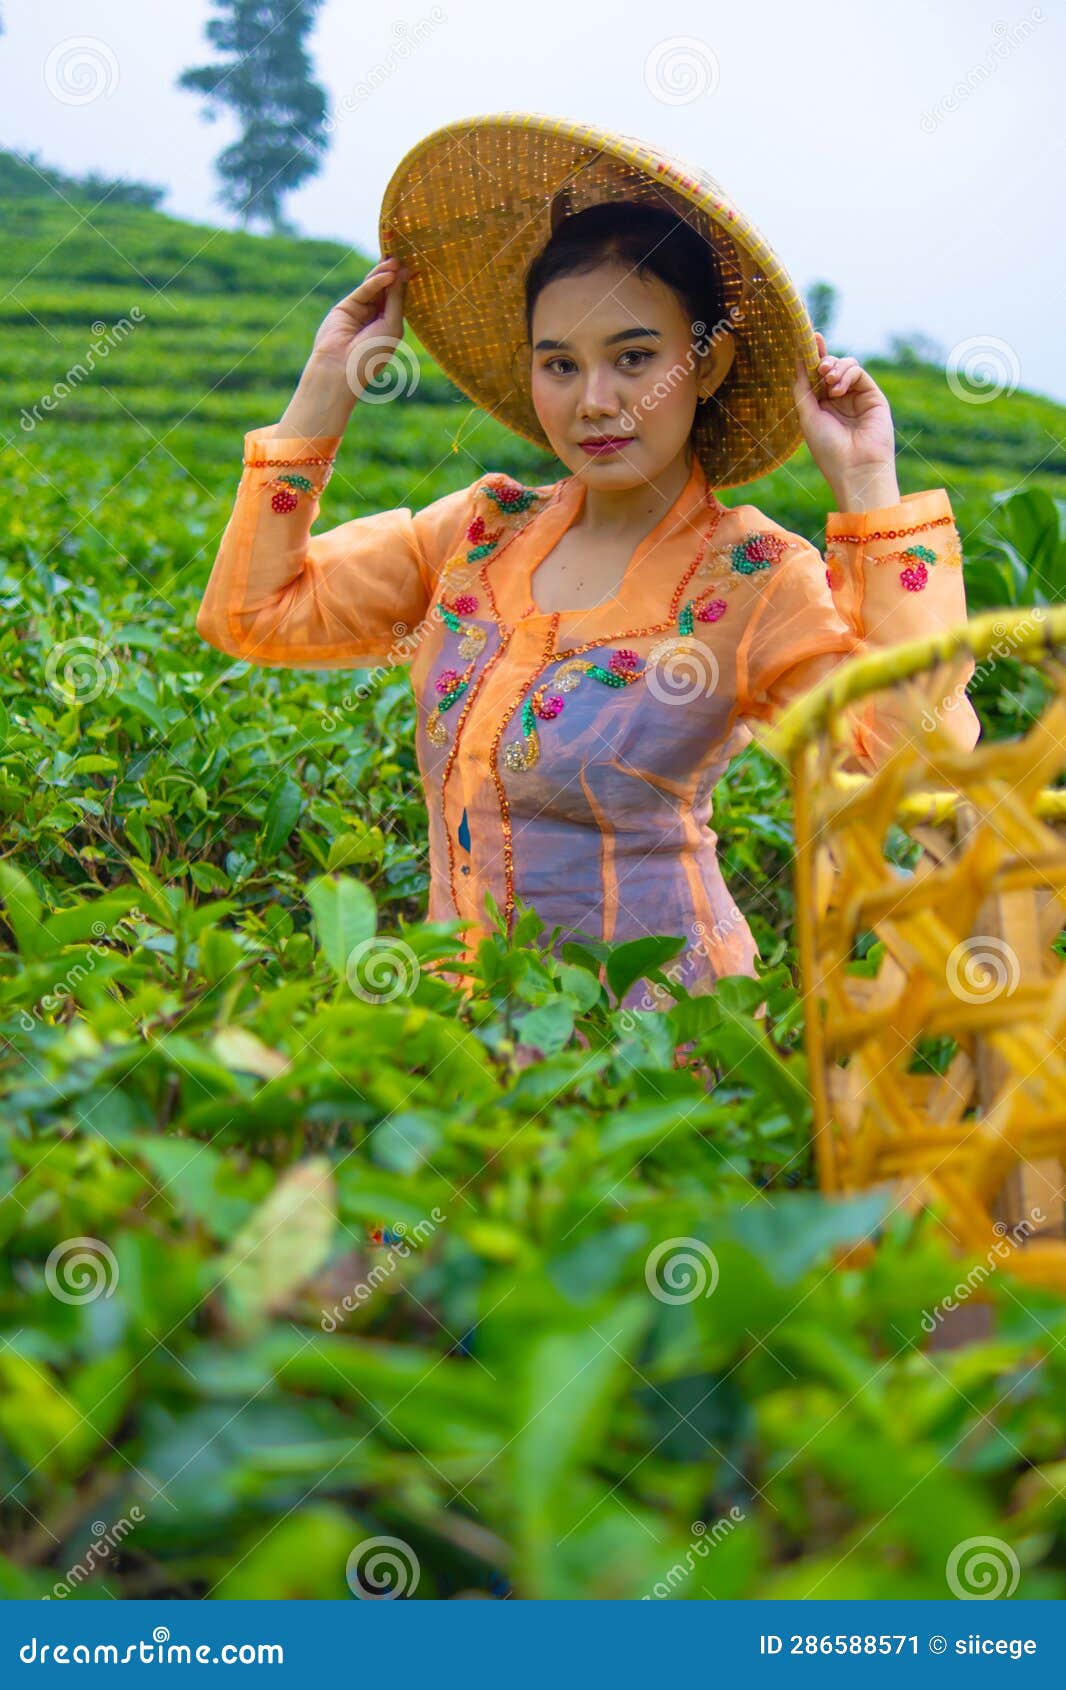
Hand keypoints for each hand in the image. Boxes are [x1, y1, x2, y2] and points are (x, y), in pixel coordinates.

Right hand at [308, 254, 412, 397]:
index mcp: (391, 324)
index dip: (405, 282)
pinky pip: (364, 290)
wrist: (342, 368)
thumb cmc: (372, 354)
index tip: (416, 265)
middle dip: (395, 273)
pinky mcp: (348, 305)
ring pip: (375, 286)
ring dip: (385, 272)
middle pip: (387, 288)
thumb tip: (401, 272)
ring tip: (395, 261)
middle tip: (405, 257)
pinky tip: (387, 275)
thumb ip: (396, 299)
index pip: (399, 297)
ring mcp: (361, 309)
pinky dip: (375, 282)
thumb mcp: (392, 325)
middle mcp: (376, 315)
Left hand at [793, 331, 898, 510]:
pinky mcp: (873, 396)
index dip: (813, 357)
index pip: (816, 376)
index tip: (810, 338)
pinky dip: (847, 374)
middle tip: (821, 367)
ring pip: (846, 366)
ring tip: (828, 380)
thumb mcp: (807, 415)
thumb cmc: (828, 448)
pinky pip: (858, 372)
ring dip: (835, 367)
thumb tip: (799, 359)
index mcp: (821, 406)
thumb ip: (803, 387)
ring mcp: (857, 397)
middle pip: (831, 367)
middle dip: (824, 360)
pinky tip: (838, 389)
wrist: (855, 468)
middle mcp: (839, 400)